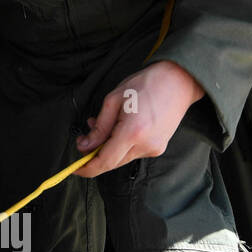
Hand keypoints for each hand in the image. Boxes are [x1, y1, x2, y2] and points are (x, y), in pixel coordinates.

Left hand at [74, 60, 203, 176]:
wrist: (178, 82)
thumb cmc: (144, 85)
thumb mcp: (113, 100)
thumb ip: (99, 127)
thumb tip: (84, 146)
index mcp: (133, 133)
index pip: (105, 161)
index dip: (87, 168)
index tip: (74, 169)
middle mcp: (146, 145)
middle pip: (112, 162)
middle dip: (94, 154)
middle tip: (83, 138)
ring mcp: (155, 148)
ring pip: (122, 158)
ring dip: (107, 147)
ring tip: (101, 124)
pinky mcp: (159, 147)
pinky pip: (133, 152)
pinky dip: (120, 144)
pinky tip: (117, 128)